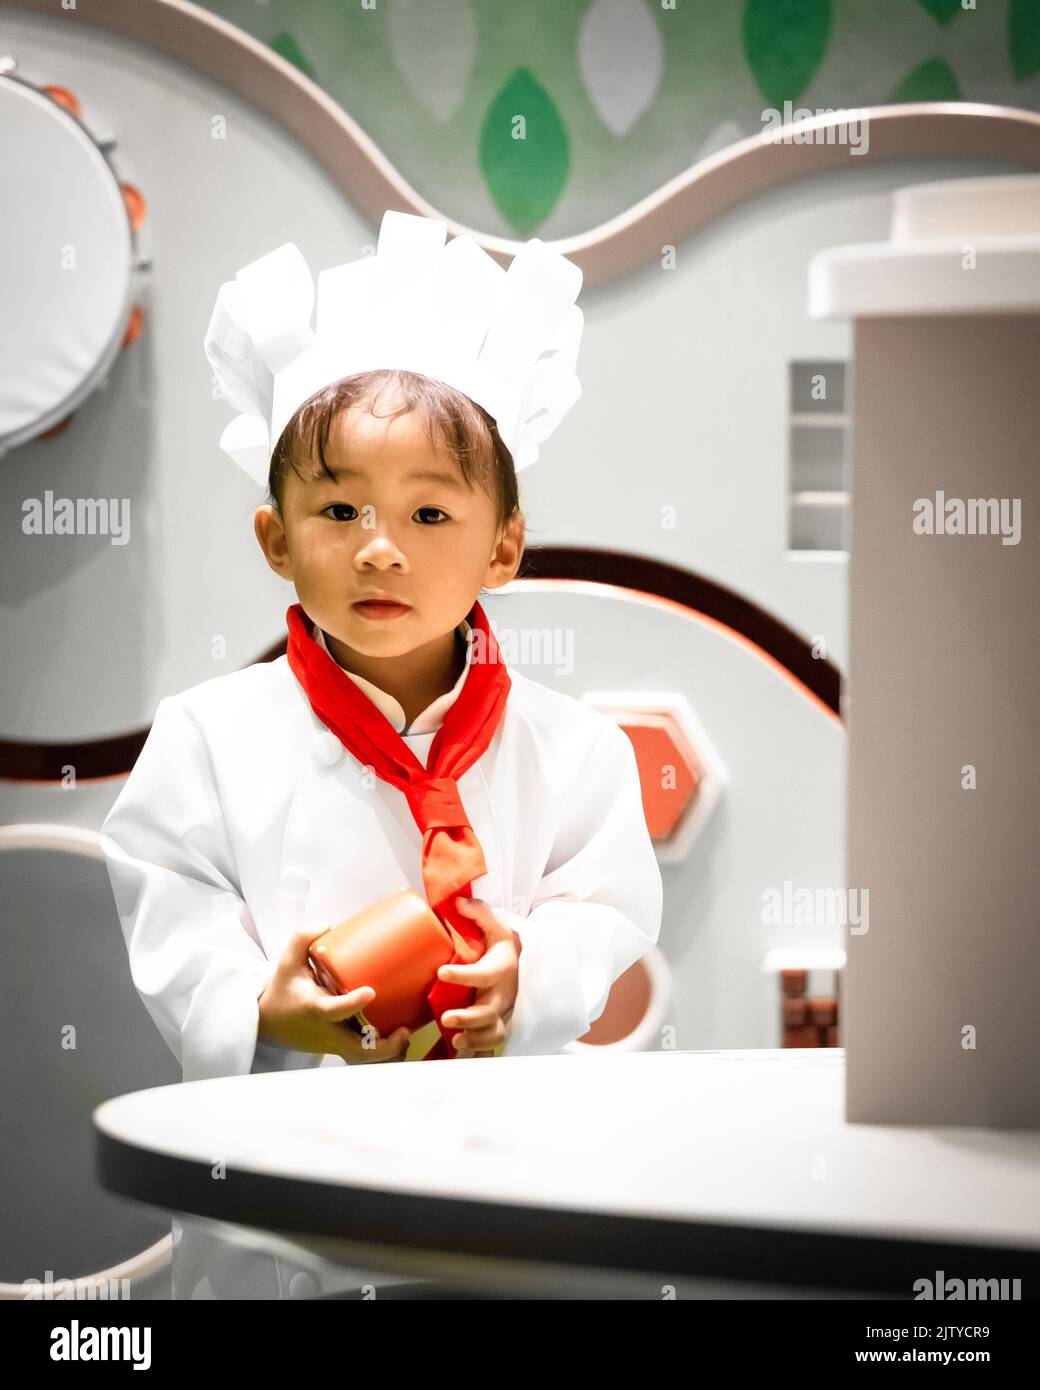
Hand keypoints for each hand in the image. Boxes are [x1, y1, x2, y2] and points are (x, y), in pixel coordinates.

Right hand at [258, 924, 409, 1063]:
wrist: (265, 1021)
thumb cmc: (280, 992)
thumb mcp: (286, 963)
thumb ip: (302, 940)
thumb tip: (327, 925)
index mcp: (314, 1009)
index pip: (334, 1010)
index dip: (353, 1003)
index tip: (371, 992)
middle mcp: (325, 1031)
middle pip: (356, 1051)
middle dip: (384, 1048)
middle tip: (404, 1031)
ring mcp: (332, 1044)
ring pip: (362, 1059)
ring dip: (387, 1054)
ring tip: (405, 1038)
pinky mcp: (336, 1048)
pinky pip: (361, 1055)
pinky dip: (380, 1052)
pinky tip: (397, 1040)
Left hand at [437, 896, 519, 1057]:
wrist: (528, 964)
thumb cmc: (506, 946)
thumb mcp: (498, 926)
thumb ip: (479, 913)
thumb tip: (456, 903)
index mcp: (501, 968)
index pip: (482, 973)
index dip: (463, 975)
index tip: (441, 972)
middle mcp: (504, 993)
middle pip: (489, 1011)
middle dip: (469, 1018)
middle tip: (446, 1017)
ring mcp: (503, 1011)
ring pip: (493, 1031)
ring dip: (474, 1037)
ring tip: (454, 1038)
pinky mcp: (500, 1022)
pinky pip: (493, 1041)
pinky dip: (480, 1048)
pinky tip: (459, 1048)